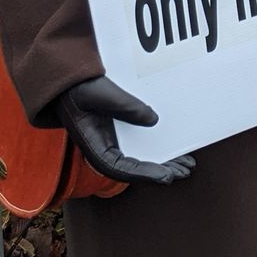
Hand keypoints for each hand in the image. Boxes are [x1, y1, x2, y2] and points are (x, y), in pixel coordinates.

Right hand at [49, 75, 195, 185]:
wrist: (69, 79)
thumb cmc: (78, 88)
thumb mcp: (101, 94)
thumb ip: (126, 107)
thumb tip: (153, 119)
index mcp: (94, 148)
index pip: (121, 169)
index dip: (146, 174)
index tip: (167, 176)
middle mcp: (106, 149)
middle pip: (136, 168)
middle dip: (162, 170)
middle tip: (185, 170)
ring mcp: (114, 141)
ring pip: (142, 157)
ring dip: (164, 161)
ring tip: (187, 164)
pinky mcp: (121, 131)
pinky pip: (142, 143)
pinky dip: (158, 147)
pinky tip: (175, 149)